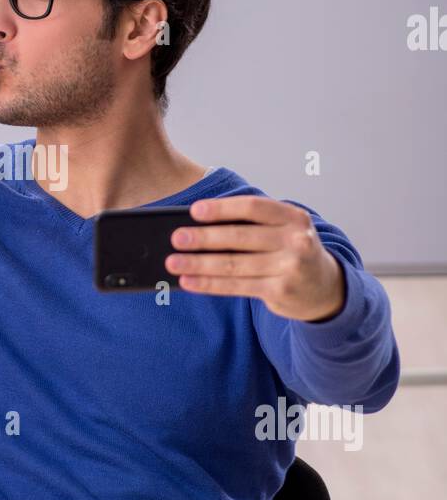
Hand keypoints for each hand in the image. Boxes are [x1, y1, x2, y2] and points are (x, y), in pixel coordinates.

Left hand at [164, 194, 346, 321]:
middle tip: (177, 238)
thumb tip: (199, 226)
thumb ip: (252, 224)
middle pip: (240, 237)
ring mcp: (289, 267)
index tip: (195, 211)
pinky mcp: (280, 291)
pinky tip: (189, 281)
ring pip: (234, 264)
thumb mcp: (284, 230)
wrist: (325, 287)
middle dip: (203, 238)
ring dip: (198, 264)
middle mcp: (295, 240)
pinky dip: (209, 283)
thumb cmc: (293, 251)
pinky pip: (236, 286)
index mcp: (293, 217)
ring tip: (174, 262)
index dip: (222, 209)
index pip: (253, 208)